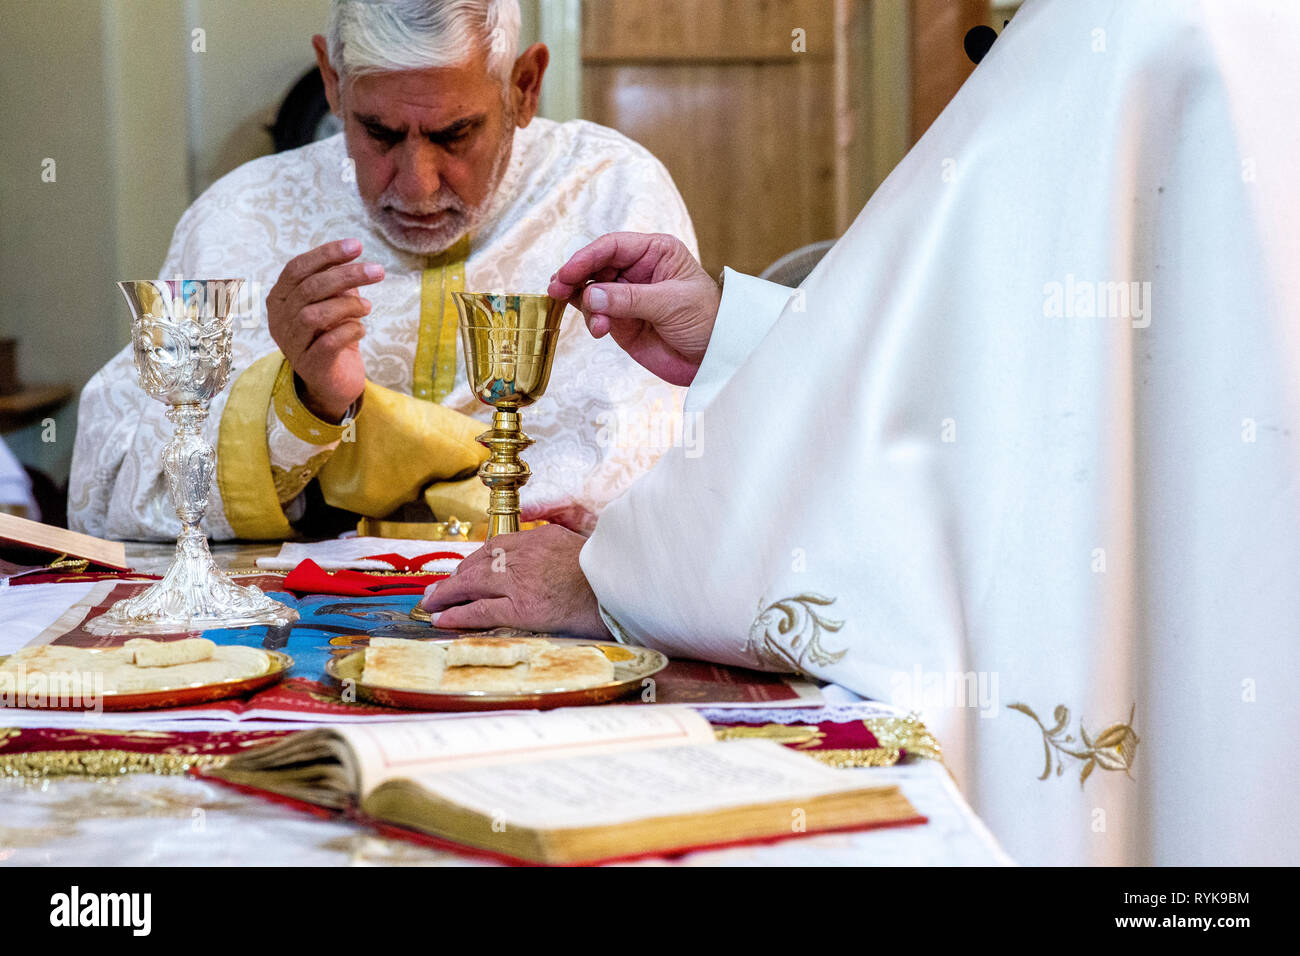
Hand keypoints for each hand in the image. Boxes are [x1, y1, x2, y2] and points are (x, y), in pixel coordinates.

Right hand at [266, 238, 384, 421]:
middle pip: (309, 288)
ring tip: (367, 307)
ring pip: (315, 315)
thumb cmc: (332, 336)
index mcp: (280, 298)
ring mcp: (291, 344)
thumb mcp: (334, 304)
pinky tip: (360, 330)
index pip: (297, 268)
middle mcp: (279, 320)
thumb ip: (337, 284)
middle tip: (378, 271)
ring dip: (348, 305)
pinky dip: (350, 331)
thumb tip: (354, 258)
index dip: (327, 254)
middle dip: (347, 275)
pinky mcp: (309, 365)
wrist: (333, 382)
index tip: (357, 246)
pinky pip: (328, 342)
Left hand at [419, 525, 610, 637]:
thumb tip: (548, 528)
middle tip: (438, 589)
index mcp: (542, 537)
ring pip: (472, 584)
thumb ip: (563, 532)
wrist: (624, 587)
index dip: (476, 561)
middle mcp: (526, 554)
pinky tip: (443, 619)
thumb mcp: (584, 539)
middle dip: (456, 576)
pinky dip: (458, 614)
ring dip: (447, 594)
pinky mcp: (523, 607)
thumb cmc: (611, 571)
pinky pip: (481, 610)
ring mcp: (522, 581)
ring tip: (431, 603)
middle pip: (479, 563)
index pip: (498, 546)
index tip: (465, 570)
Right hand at [547, 232, 720, 385]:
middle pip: (595, 267)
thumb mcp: (671, 303)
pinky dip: (591, 321)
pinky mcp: (622, 322)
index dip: (587, 257)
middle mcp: (638, 270)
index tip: (568, 272)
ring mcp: (627, 297)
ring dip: (585, 305)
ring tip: (595, 323)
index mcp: (655, 252)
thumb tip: (591, 296)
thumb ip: (629, 299)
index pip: (612, 246)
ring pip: (591, 292)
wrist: (717, 358)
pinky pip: (595, 315)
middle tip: (557, 290)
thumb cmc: (707, 320)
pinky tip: (599, 330)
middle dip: (576, 278)